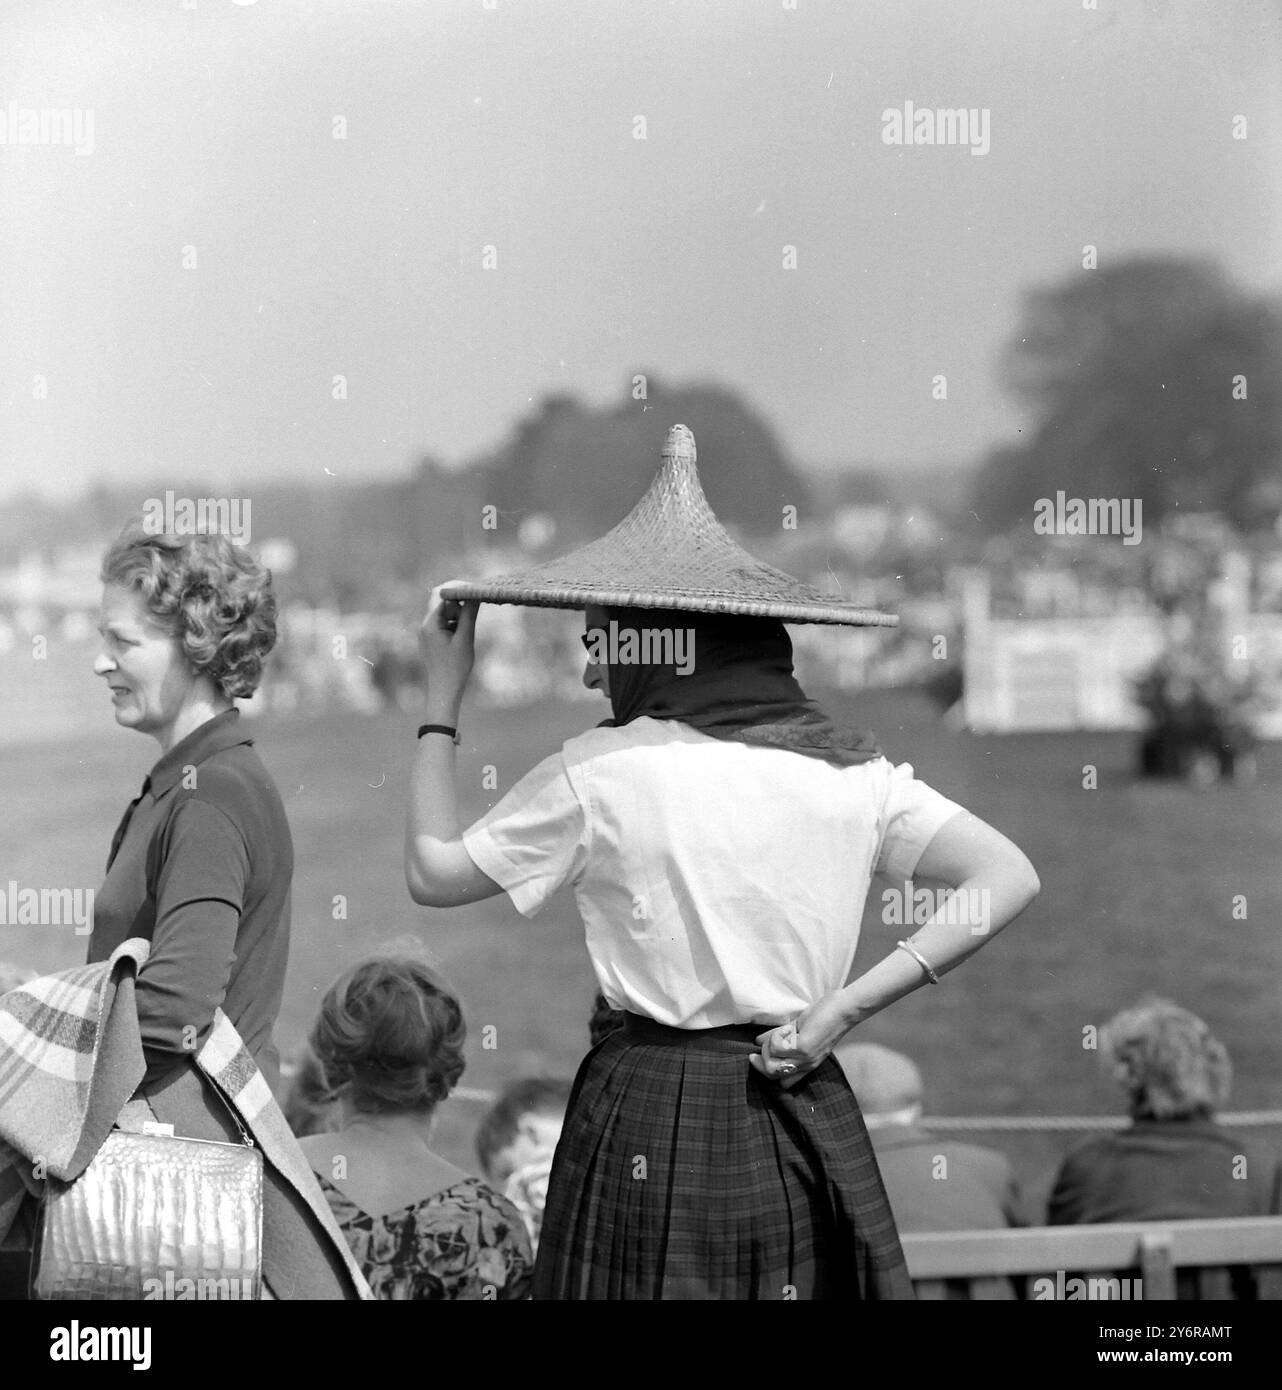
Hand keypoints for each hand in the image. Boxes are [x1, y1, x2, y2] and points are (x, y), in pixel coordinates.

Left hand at [418, 585, 476, 711]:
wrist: (443, 691)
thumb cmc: (455, 667)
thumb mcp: (465, 639)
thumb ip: (469, 615)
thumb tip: (474, 594)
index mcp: (430, 623)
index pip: (441, 594)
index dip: (457, 589)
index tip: (474, 591)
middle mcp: (425, 625)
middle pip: (441, 601)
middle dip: (458, 603)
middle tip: (473, 613)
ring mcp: (428, 633)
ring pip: (444, 613)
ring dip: (458, 615)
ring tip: (467, 633)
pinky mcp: (432, 640)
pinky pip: (444, 624)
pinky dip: (455, 624)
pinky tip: (463, 639)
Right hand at [749, 990, 854, 1091]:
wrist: (844, 1009)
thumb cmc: (824, 1017)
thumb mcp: (799, 1032)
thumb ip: (781, 1038)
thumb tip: (758, 1041)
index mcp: (807, 1064)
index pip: (782, 1082)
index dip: (767, 1070)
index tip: (759, 1055)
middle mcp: (806, 1065)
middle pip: (772, 1075)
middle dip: (760, 1061)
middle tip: (762, 1045)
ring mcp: (805, 1058)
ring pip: (771, 1064)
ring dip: (768, 1047)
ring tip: (779, 1033)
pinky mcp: (803, 1047)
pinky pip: (776, 1047)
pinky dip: (775, 1036)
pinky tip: (787, 1028)